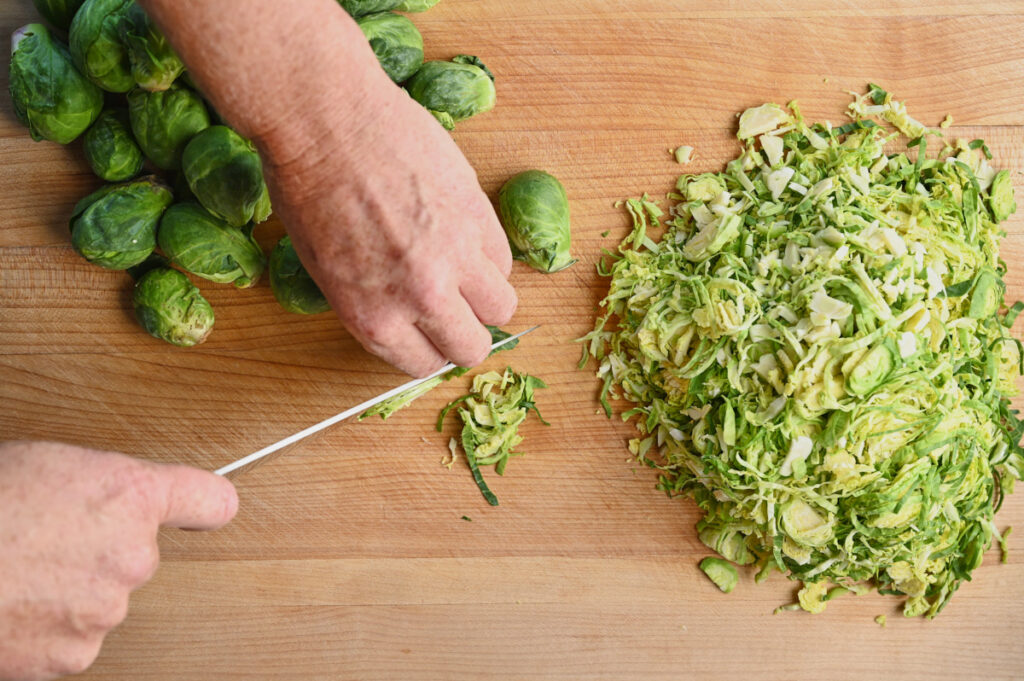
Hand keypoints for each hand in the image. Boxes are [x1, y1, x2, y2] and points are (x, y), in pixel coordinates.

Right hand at [0, 441, 237, 680]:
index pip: (208, 499)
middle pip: (136, 555)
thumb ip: (91, 486)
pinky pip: (70, 639)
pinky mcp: (75, 656)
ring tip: (15, 572)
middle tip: (42, 541)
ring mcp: (106, 609)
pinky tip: (12, 605)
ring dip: (68, 592)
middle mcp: (133, 555)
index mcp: (130, 495)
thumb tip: (96, 499)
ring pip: (100, 599)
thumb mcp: (41, 465)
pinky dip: (45, 629)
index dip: (205, 504)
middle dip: (98, 552)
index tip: (207, 510)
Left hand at [135, 0, 516, 376]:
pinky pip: (504, 258)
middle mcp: (420, 298)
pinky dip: (489, 255)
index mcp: (374, 319)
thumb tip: (410, 317)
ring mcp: (455, 257)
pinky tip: (464, 235)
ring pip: (501, 308)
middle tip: (455, 309)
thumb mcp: (328, 271)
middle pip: (471, 348)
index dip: (429, 348)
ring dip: (485, 296)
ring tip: (465, 272)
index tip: (430, 334)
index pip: (424, 366)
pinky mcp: (478, 216)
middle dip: (464, 333)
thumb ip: (376, 305)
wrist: (325, 121)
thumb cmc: (308, 189)